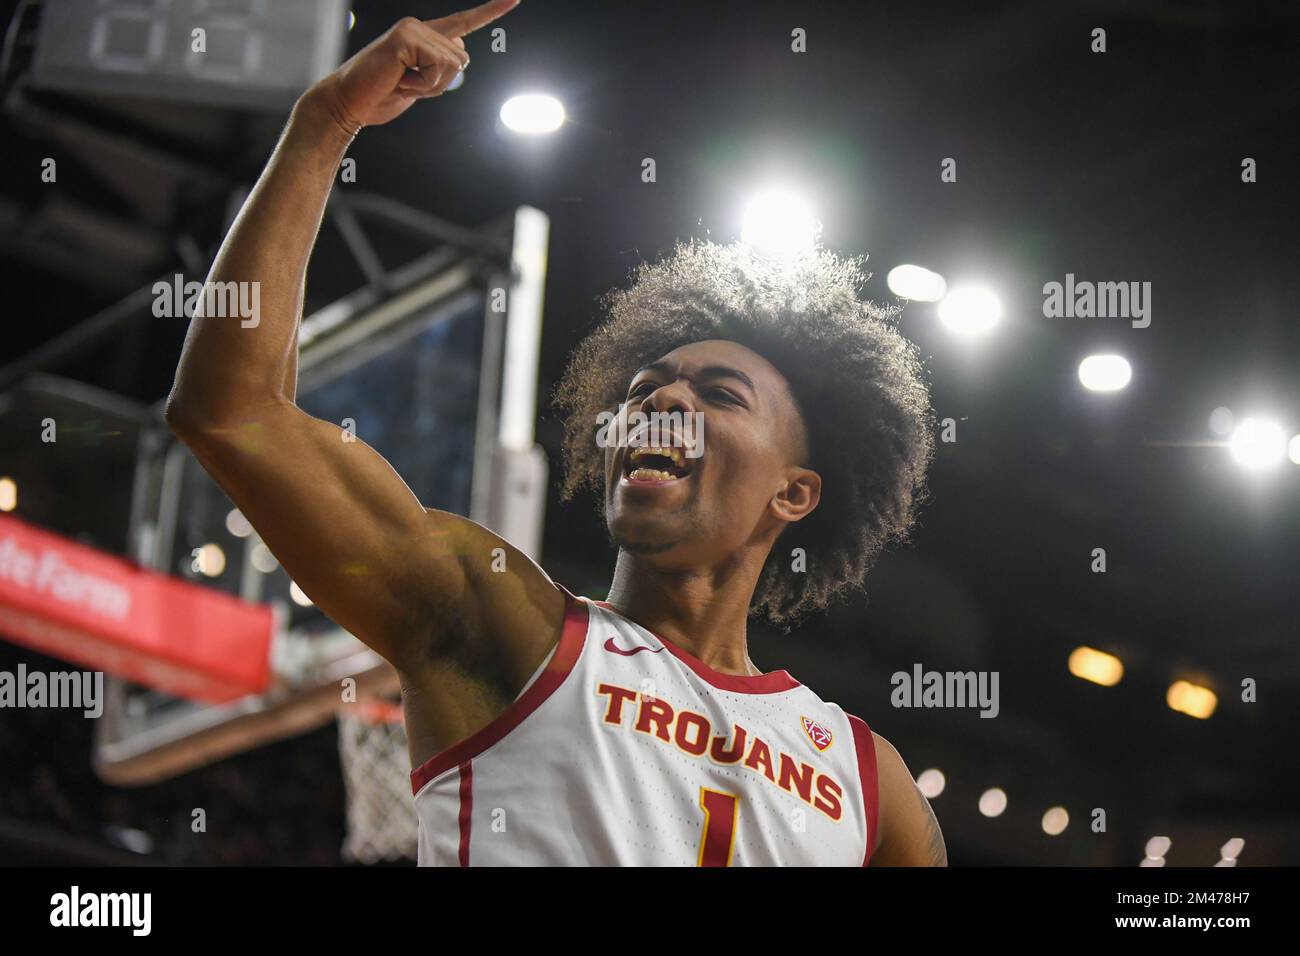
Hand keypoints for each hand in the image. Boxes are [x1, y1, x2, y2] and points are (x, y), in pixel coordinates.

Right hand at [305, 0, 519, 133]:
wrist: (348, 104)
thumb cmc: (380, 97)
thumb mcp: (420, 84)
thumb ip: (440, 67)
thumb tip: (461, 50)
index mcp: (424, 37)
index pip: (464, 22)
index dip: (490, 11)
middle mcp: (419, 26)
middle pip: (462, 59)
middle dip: (442, 84)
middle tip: (408, 85)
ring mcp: (412, 28)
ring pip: (453, 64)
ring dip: (431, 85)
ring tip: (400, 82)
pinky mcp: (406, 37)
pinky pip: (438, 66)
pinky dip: (423, 84)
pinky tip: (399, 79)